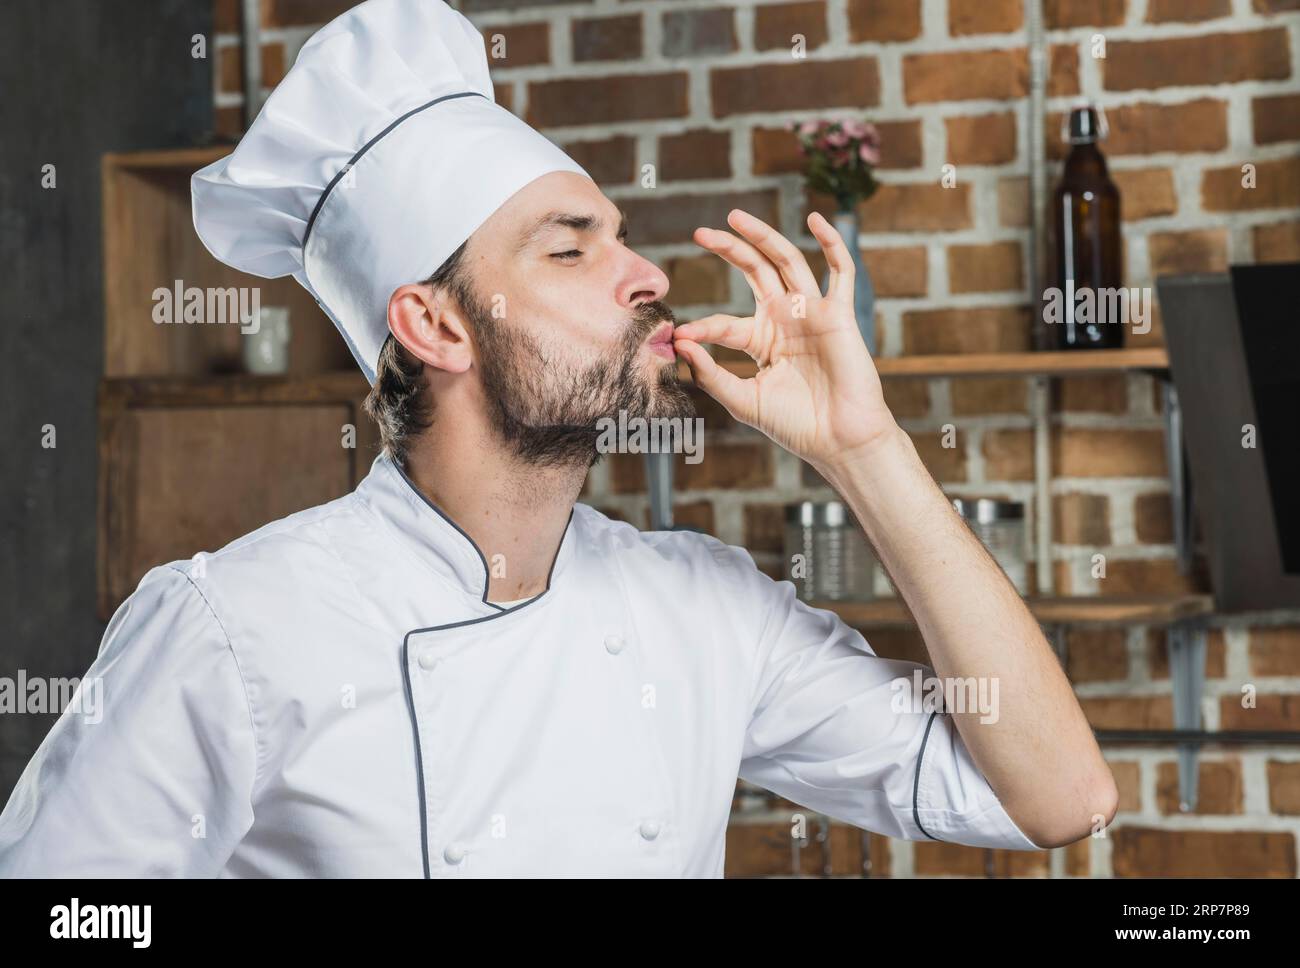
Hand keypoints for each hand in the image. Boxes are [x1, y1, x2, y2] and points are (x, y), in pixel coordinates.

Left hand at [672, 209, 897, 470]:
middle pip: (755, 272)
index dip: (703, 327)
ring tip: (735, 217)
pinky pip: (840, 272)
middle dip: (729, 250)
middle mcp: (785, 320)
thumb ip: (711, 374)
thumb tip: (680, 344)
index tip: (680, 336)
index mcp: (761, 340)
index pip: (724, 322)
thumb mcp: (743, 400)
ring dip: (764, 237)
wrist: (839, 441)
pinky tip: (817, 219)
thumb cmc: (795, 425)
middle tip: (700, 232)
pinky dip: (833, 243)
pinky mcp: (839, 315)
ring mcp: (812, 314)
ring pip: (788, 262)